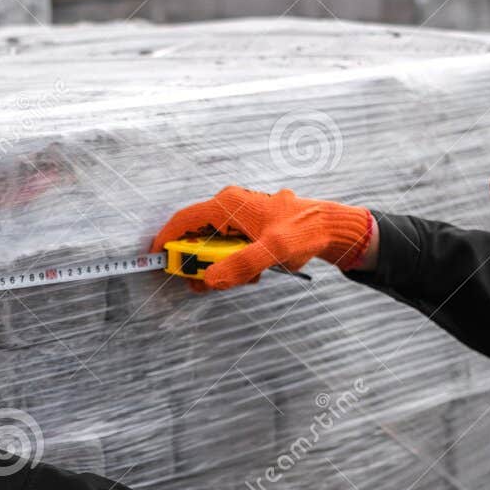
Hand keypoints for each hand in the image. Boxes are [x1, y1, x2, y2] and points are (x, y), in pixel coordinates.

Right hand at [150, 186, 372, 290]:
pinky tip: (254, 273)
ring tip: (241, 280)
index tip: (156, 260)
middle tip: (199, 284)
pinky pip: (231, 246)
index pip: (185, 220)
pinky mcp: (251, 226)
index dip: (166, 240)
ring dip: (221, 266)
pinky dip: (235, 263)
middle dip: (198, 263)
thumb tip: (209, 280)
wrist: (333, 228)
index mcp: (230, 204)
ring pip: (215, 244)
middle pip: (198, 235)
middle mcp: (232, 206)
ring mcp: (241, 216)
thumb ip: (240, 265)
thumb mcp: (273, 251)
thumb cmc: (305, 232)